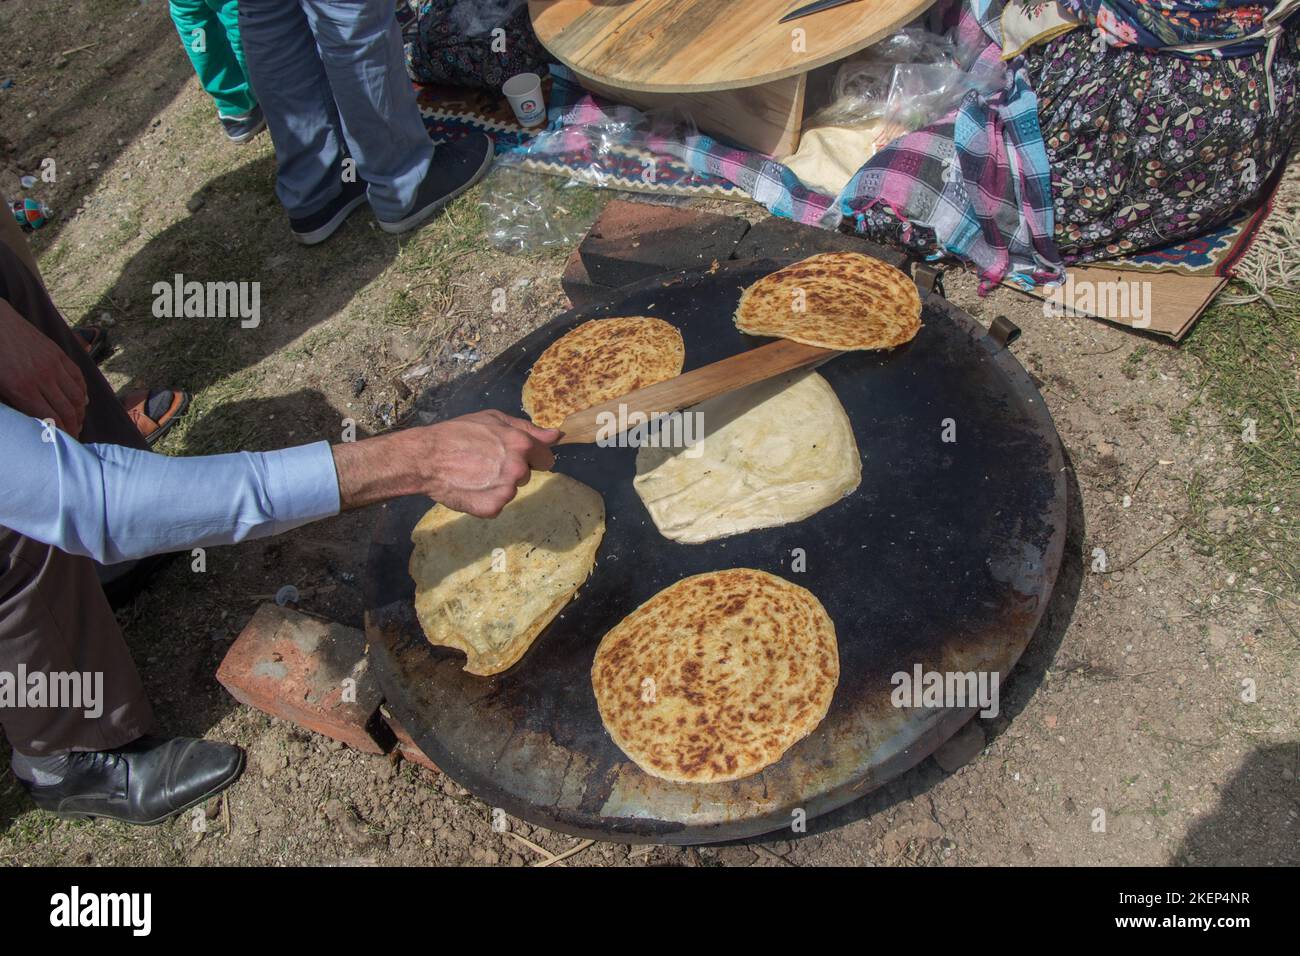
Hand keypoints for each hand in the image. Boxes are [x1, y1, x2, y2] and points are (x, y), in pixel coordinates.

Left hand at [0, 298, 86, 435]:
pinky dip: (83, 392)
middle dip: (74, 427)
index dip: (61, 433)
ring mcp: (53, 366)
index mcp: (22, 389)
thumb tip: (32, 421)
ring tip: (79, 421)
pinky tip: (82, 401)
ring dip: (81, 412)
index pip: (50, 419)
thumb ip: (14, 403)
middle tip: (75, 436)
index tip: (64, 442)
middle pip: (68, 410)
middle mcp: (42, 379)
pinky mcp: (59, 355)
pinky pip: (78, 378)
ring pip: (77, 396)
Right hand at [332, 409, 560, 517]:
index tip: (513, 454)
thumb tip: (557, 436)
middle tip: (485, 461)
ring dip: (498, 484)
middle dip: (512, 469)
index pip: (546, 458)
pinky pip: (496, 504)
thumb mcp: (494, 420)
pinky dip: (485, 499)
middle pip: (526, 475)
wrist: (426, 458)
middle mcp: (518, 469)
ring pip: (511, 490)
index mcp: (522, 445)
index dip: (531, 456)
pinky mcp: (492, 508)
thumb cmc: (458, 433)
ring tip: (473, 473)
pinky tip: (470, 487)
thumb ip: (529, 429)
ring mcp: (506, 491)